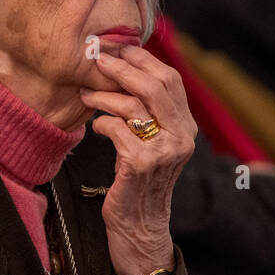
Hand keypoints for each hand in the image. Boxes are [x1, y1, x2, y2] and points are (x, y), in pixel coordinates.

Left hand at [79, 45, 195, 274]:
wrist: (140, 226)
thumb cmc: (139, 180)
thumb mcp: (153, 143)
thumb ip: (149, 113)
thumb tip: (124, 70)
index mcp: (187, 127)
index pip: (171, 80)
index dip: (144, 60)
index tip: (119, 49)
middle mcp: (182, 137)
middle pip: (155, 86)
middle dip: (123, 68)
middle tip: (98, 60)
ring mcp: (164, 151)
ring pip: (133, 105)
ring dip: (104, 95)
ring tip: (86, 94)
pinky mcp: (141, 164)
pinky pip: (116, 130)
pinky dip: (101, 124)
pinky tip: (95, 128)